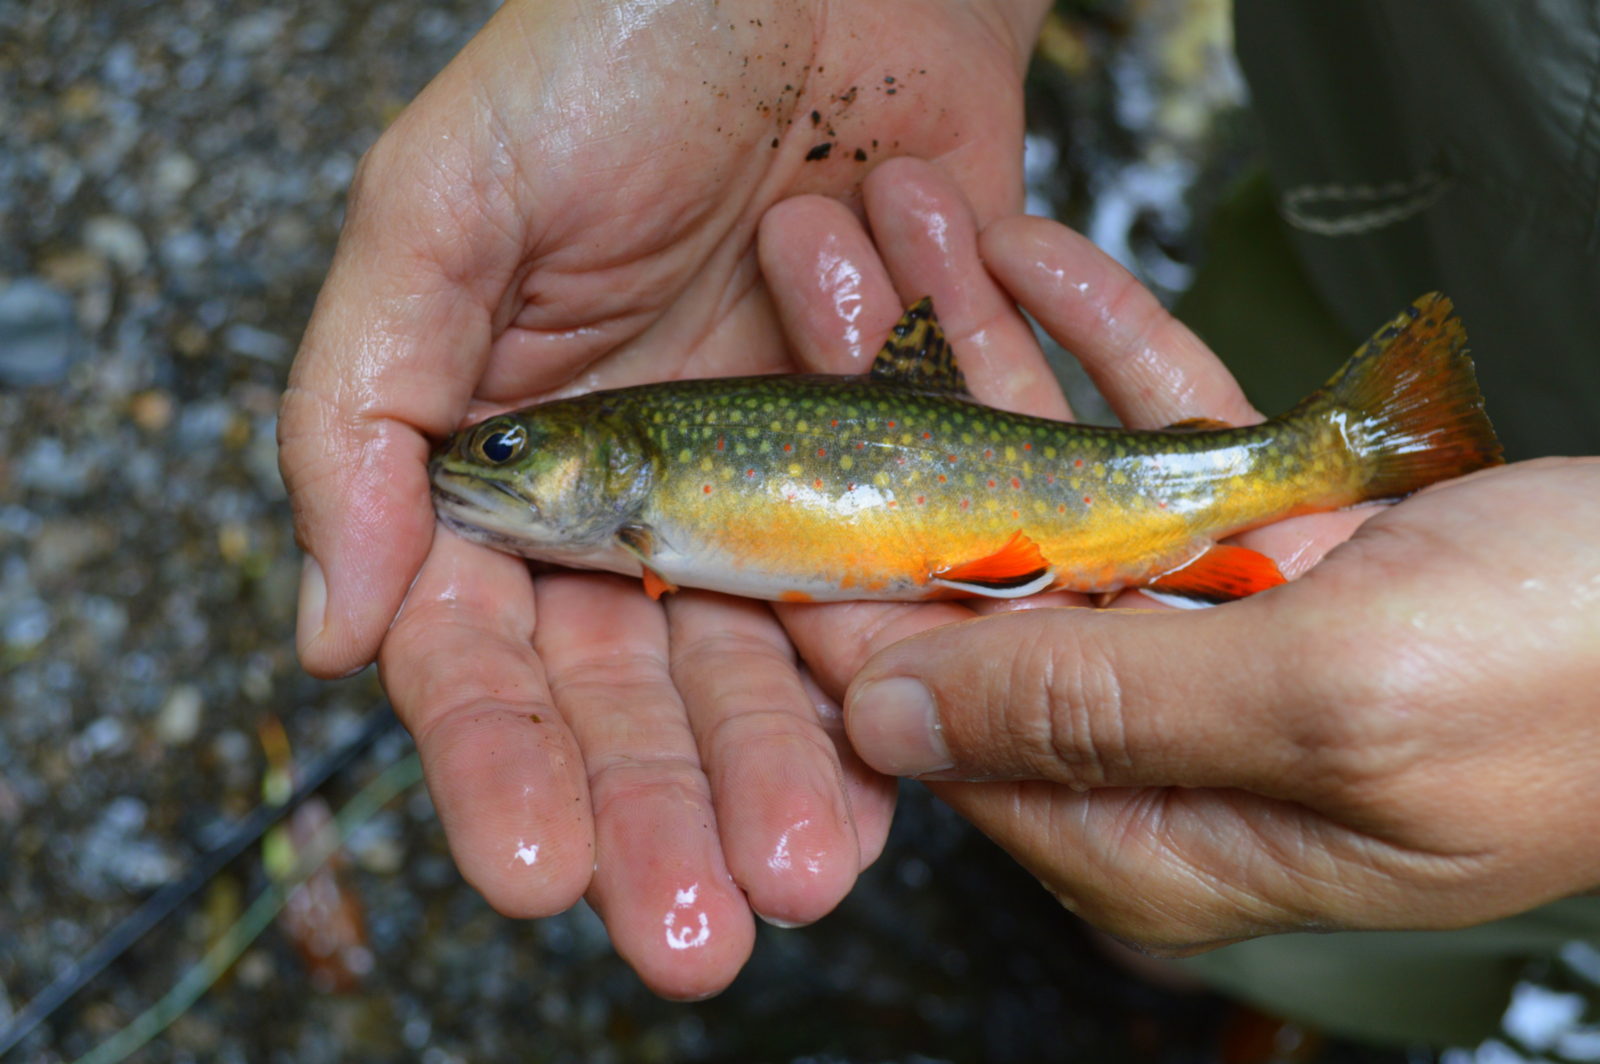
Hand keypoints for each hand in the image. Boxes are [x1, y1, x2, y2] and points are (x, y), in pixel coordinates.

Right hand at [277, 0, 1050, 996]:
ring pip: (766, 668)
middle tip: (684, 933)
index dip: (499, 760)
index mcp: (510, 455)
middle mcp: (637, 497)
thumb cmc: (618, 46)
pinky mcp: (897, 461)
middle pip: (634, 691)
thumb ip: (367, 411)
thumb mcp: (448, 204)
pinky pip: (894, 590)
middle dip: (655, 812)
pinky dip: (898, 676)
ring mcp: (770, 488)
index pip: (483, 643)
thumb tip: (329, 633)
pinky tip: (902, 770)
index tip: (534, 866)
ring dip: (778, 778)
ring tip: (799, 877)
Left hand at [789, 209, 1599, 954]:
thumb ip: (1095, 711)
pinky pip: (1159, 438)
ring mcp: (1214, 639)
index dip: (841, 573)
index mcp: (1149, 832)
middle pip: (975, 569)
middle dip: (893, 407)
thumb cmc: (1585, 690)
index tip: (766, 448)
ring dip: (983, 345)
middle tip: (814, 272)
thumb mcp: (1332, 705)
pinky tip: (1031, 256)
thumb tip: (886, 721)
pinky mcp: (1275, 552)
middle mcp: (1158, 743)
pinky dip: (1102, 345)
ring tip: (905, 220)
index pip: (935, 705)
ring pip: (1055, 483)